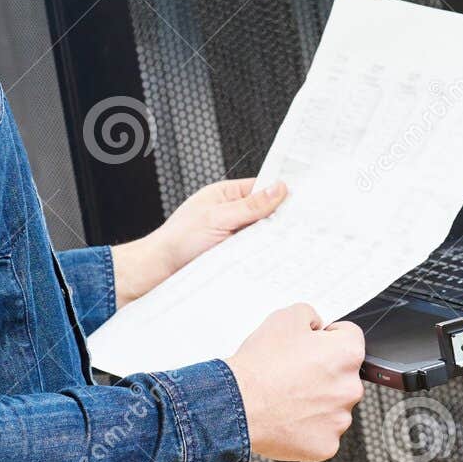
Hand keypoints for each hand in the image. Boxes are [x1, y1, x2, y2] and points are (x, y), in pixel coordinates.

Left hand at [111, 178, 287, 305]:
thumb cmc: (177, 241)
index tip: (304, 198)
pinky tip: (275, 261)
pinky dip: (263, 256)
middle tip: (306, 223)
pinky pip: (253, 254)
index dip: (280, 193)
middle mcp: (229, 214)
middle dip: (280, 219)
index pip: (260, 188)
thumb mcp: (217, 218)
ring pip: (261, 236)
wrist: (156, 273)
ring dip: (272, 240)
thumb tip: (278, 188)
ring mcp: (231, 237)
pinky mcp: (231, 257)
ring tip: (294, 243)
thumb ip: (250, 206)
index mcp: (224, 195)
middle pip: (264, 213)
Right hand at [226, 304, 365, 461]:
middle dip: (323, 373)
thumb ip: (310, 315)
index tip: (314, 345)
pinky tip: (287, 417)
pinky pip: (322, 432)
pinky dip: (308, 427)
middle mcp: (351, 387)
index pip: (350, 337)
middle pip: (342, 375)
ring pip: (332, 406)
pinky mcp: (326, 445)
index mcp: (347, 353)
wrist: (237, 405)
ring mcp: (340, 419)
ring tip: (286, 396)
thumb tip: (316, 325)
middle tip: (293, 373)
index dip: (328, 337)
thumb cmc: (260, 366)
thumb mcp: (285, 318)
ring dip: (316, 401)